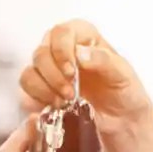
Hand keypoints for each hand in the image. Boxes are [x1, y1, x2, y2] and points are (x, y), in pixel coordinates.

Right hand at [20, 19, 152, 132]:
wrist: (123, 119)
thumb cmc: (126, 92)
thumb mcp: (123, 75)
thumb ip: (105, 60)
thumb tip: (80, 53)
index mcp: (83, 36)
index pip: (62, 32)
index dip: (62, 51)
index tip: (72, 72)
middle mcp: (63, 48)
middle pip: (41, 52)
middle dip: (53, 76)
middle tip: (70, 94)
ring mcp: (50, 69)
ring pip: (29, 72)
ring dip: (43, 89)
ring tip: (63, 102)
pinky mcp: (43, 89)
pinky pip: (27, 90)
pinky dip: (36, 100)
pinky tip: (54, 107)